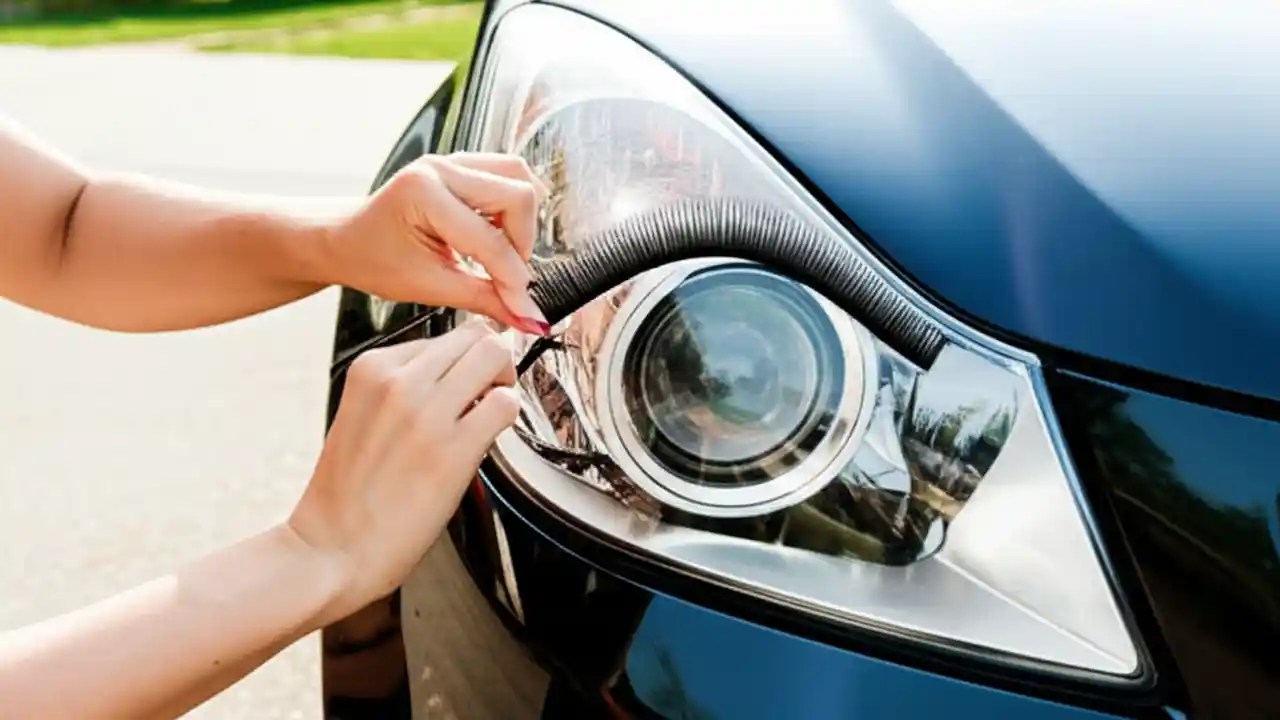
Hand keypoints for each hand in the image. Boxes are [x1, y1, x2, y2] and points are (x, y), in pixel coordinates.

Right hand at [286, 321, 519, 622]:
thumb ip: (405, 386)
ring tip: (488, 412)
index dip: (463, 359)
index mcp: (372, 368)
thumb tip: (459, 371)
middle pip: (475, 335)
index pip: (443, 335)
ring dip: (503, 381)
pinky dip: (508, 414)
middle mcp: (399, 381)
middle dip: (491, 359)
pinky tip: (489, 436)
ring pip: (495, 356)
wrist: (332, 549)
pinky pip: (506, 403)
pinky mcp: (454, 448)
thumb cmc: (350, 493)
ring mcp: (427, 412)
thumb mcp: (365, 414)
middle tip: (489, 390)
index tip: (465, 382)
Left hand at [324, 153, 549, 334]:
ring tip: (506, 252)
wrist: (346, 240)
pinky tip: (500, 232)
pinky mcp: (460, 164)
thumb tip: (530, 318)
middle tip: (511, 276)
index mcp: (424, 194)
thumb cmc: (374, 260)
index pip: (490, 238)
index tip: (525, 306)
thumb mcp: (429, 287)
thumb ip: (484, 299)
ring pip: (518, 176)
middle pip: (518, 194)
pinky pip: (506, 173)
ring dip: (522, 218)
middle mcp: (441, 168)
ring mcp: (451, 160)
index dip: (513, 277)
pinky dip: (514, 205)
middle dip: (523, 241)